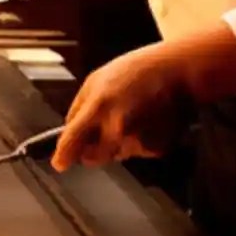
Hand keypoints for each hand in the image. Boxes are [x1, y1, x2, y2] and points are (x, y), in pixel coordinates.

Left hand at [51, 42, 195, 170]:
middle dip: (90, 151)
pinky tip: (146, 120)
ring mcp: (138, 141)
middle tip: (98, 132)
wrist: (176, 71)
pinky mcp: (157, 149)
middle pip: (93, 158)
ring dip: (116, 143)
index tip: (59, 164)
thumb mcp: (95, 81)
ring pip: (116, 155)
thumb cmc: (134, 72)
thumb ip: (78, 109)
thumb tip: (67, 133)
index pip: (73, 140)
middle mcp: (117, 128)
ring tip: (131, 115)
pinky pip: (137, 153)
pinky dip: (137, 141)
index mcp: (98, 107)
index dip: (64, 156)